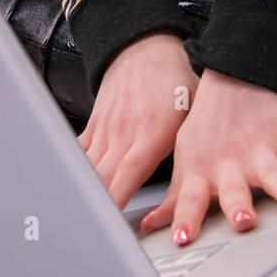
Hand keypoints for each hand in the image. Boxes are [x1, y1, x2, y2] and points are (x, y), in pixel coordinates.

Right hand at [76, 32, 199, 209]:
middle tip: (90, 230)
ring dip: (83, 191)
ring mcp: (107, 128)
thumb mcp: (195, 110)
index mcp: (153, 131)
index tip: (110, 220)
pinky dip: (73, 169)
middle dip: (96, 204)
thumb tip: (208, 184)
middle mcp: (125, 132)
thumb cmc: (175, 79)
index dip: (117, 197)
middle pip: (105, 175)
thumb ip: (195, 148)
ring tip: (75, 217)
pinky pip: (80, 151)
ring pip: (90, 166)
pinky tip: (67, 187)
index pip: (131, 171)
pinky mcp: (95, 123)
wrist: (145, 46)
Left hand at [140, 68, 276, 243]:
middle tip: (243, 222)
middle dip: (238, 208)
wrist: (236, 76)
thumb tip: (152, 225)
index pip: (190, 200)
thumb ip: (176, 197)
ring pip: (272, 176)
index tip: (182, 238)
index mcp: (203, 173)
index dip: (186, 219)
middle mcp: (231, 166)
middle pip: (234, 192)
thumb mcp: (186, 158)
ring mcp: (260, 154)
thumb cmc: (209, 125)